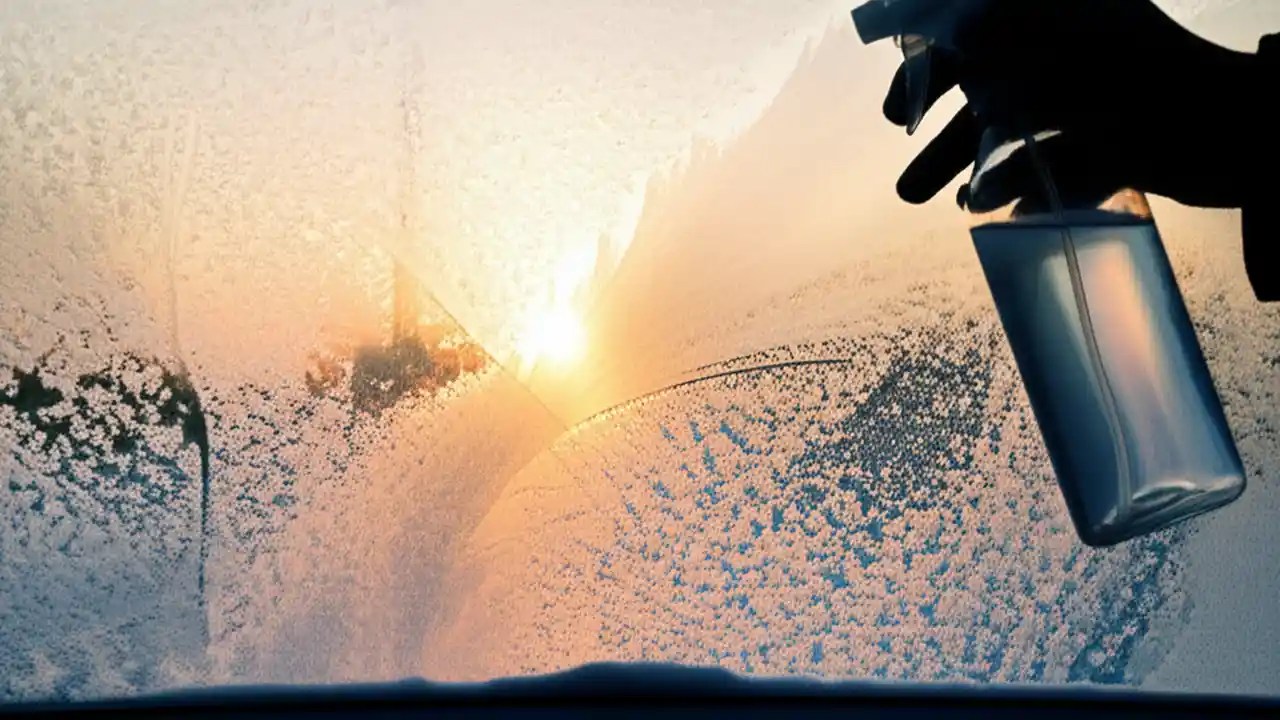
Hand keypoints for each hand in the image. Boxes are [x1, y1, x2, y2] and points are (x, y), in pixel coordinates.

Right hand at [881, 0, 1259, 210]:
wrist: (1240, 137)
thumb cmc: (1153, 84)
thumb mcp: (1067, 55)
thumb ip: (1012, 41)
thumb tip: (961, 32)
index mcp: (1057, 21)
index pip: (975, 36)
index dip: (928, 72)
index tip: (898, 117)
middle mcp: (1069, 57)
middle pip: (988, 92)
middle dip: (944, 139)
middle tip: (908, 186)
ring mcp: (1091, 103)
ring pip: (1016, 135)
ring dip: (973, 171)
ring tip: (937, 205)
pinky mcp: (1112, 145)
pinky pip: (1055, 166)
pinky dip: (1026, 187)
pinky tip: (995, 213)